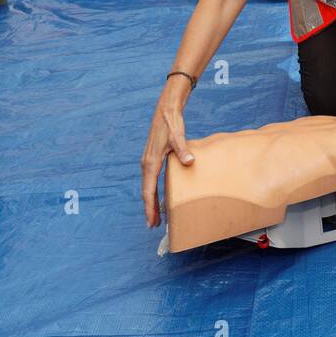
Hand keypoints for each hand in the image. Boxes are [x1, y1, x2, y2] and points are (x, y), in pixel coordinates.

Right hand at [141, 94, 195, 227]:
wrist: (165, 110)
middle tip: (154, 226)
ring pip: (147, 187)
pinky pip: (151, 180)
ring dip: (151, 202)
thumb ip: (183, 149)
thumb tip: (189, 162)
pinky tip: (160, 197)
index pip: (148, 191)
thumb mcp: (178, 136)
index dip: (150, 208)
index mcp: (150, 163)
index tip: (152, 222)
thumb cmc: (171, 123)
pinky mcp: (152, 158)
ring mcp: (148, 161)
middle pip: (146, 192)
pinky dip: (153, 192)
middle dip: (149, 209)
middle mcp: (146, 164)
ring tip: (156, 217)